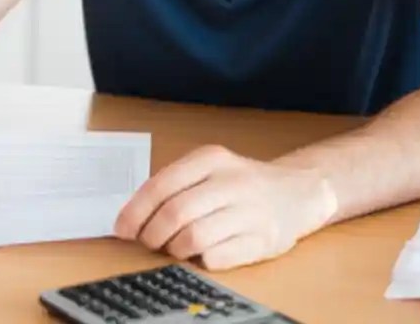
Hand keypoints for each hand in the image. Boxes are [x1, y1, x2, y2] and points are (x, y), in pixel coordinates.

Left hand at [113, 145, 337, 270]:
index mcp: (211, 159)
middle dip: (151, 234)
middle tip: (147, 242)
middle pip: (174, 213)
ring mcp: (249, 211)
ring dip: (174, 249)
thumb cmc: (241, 184)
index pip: (161, 185)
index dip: (136, 211)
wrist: (297, 192)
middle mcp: (232, 181)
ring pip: (193, 237)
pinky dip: (200, 260)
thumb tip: (131, 218)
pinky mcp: (262, 240)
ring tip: (174, 247)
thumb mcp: (209, 169)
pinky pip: (216, 257)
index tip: (122, 229)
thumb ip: (174, 185)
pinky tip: (201, 254)